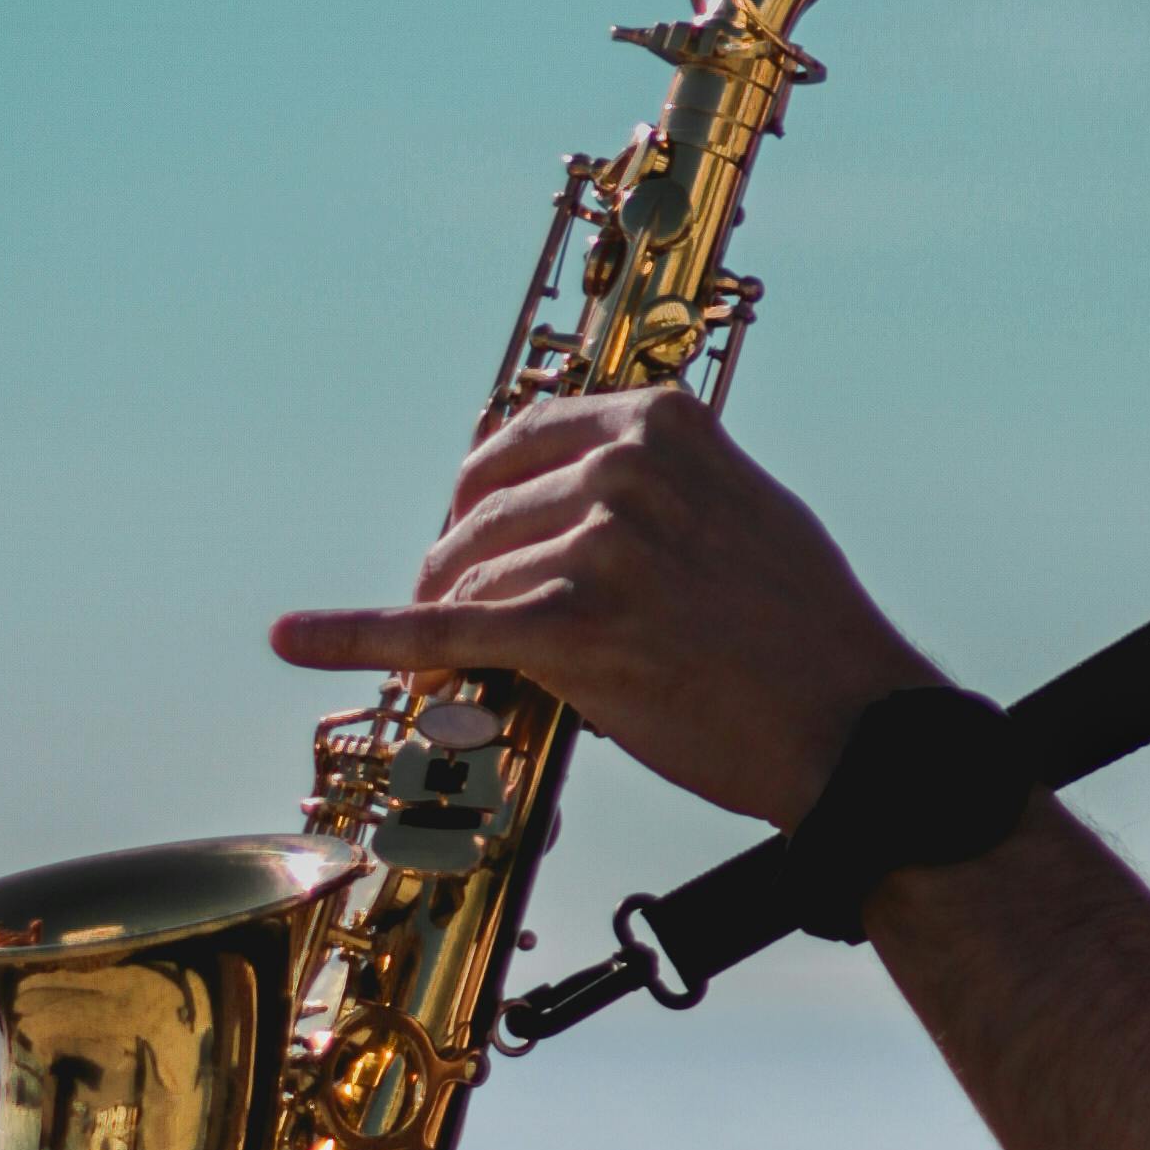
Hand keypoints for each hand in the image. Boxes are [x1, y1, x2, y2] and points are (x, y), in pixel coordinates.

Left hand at [271, 388, 934, 825]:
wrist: (852, 726)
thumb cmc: (805, 633)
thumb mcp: (746, 510)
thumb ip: (666, 480)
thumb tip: (587, 484)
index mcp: (661, 423)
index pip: (521, 440)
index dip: (483, 499)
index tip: (470, 534)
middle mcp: (624, 469)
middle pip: (479, 511)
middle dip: (459, 567)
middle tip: (470, 623)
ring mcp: (596, 545)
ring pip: (465, 577)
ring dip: (452, 626)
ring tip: (472, 676)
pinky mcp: (571, 629)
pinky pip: (439, 631)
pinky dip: (356, 635)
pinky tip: (296, 637)